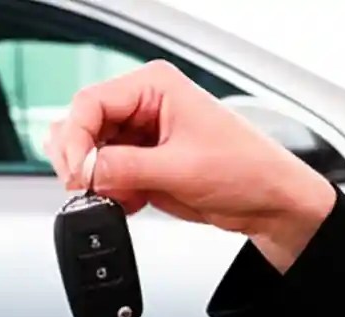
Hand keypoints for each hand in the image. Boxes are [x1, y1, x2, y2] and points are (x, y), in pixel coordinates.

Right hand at [44, 59, 337, 271]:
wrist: (269, 202)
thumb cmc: (247, 169)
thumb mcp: (181, 168)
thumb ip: (125, 168)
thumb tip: (85, 170)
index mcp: (155, 86)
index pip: (90, 103)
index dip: (75, 139)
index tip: (76, 172)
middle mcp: (143, 106)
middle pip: (82, 126)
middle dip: (80, 160)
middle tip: (85, 187)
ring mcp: (140, 136)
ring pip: (89, 153)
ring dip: (94, 179)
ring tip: (117, 196)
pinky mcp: (141, 163)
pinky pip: (104, 175)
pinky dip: (108, 193)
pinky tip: (130, 202)